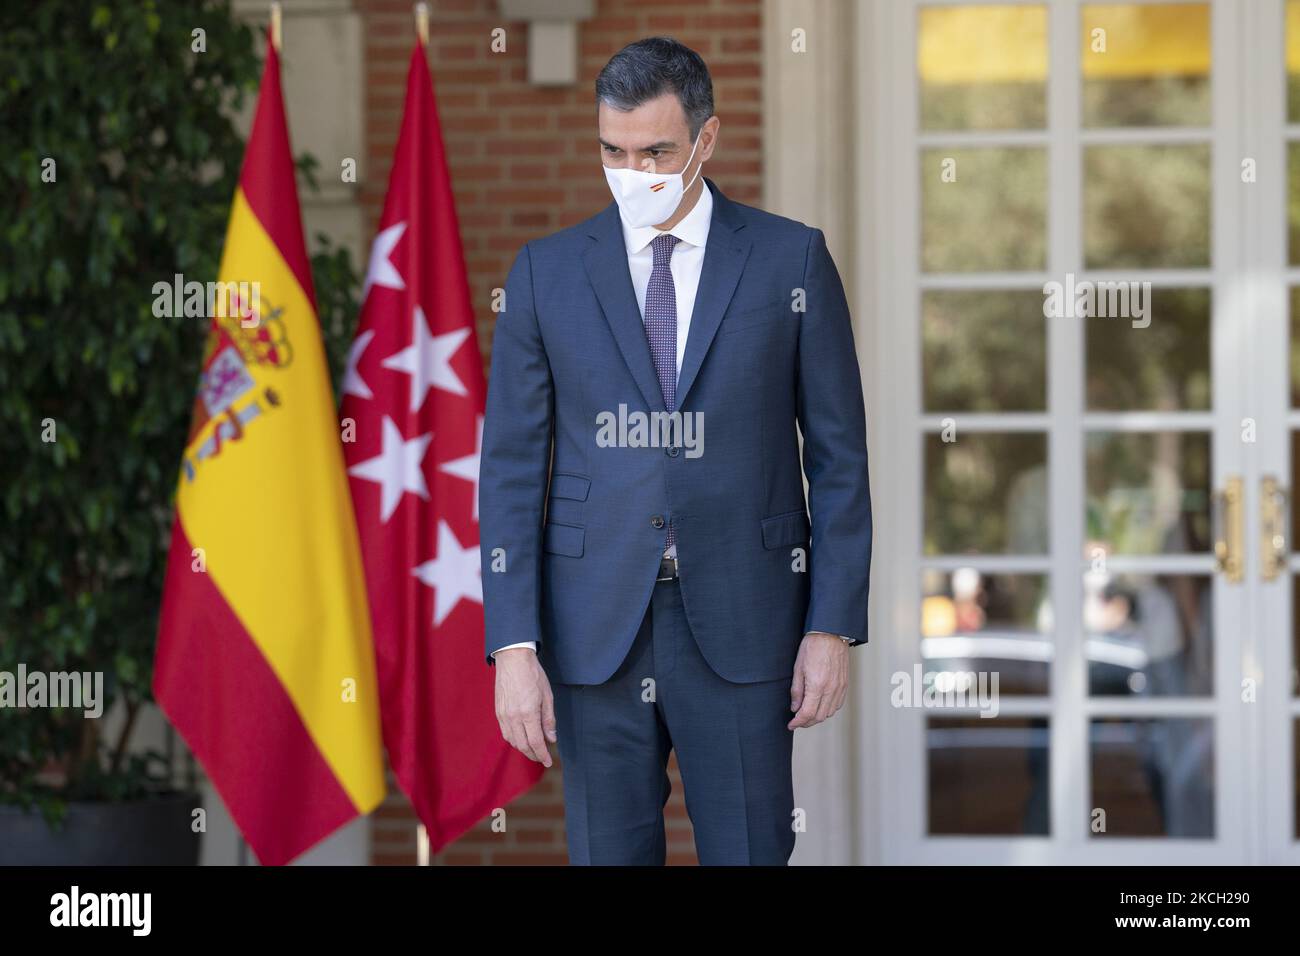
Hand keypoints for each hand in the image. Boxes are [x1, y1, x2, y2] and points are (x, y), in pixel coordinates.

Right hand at [494, 648, 556, 766]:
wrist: (513, 659)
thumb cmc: (533, 675)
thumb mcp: (547, 696)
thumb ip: (549, 719)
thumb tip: (551, 738)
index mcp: (528, 713)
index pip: (535, 742)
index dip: (542, 755)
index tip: (548, 762)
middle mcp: (513, 717)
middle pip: (522, 745)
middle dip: (533, 755)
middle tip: (542, 758)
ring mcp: (503, 715)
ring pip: (512, 741)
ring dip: (523, 748)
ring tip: (533, 749)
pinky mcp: (498, 711)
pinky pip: (505, 732)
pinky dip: (514, 740)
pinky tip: (521, 738)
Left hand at [788, 631, 849, 729]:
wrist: (830, 633)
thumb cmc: (813, 646)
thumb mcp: (798, 668)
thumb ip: (797, 690)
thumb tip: (795, 707)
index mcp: (817, 685)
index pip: (808, 713)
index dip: (798, 722)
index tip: (791, 724)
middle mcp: (831, 689)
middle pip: (819, 716)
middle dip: (807, 722)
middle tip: (797, 721)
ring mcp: (840, 687)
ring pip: (830, 712)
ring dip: (818, 717)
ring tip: (807, 714)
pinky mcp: (845, 684)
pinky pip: (838, 704)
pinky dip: (828, 709)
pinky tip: (820, 706)